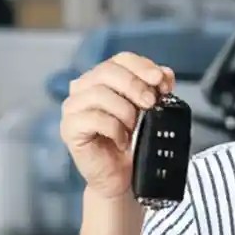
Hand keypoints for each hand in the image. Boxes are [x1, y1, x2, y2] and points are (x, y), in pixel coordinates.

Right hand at [59, 52, 174, 198]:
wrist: (124, 175)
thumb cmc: (134, 141)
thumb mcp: (151, 111)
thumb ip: (156, 89)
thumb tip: (165, 74)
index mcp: (103, 78)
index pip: (121, 59)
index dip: (142, 66)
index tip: (161, 80)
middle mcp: (83, 88)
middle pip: (108, 71)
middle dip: (135, 86)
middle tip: (150, 103)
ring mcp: (73, 108)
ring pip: (100, 94)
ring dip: (125, 111)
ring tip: (134, 127)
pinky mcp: (69, 128)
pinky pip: (93, 119)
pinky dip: (114, 129)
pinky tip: (121, 140)